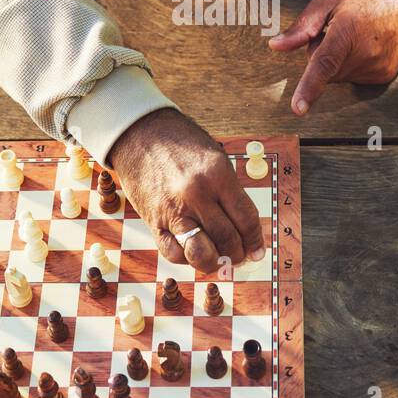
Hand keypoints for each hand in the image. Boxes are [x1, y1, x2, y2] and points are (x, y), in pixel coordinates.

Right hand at [108, 107, 264, 273]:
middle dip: (238, 253)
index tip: (257, 251)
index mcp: (218, 175)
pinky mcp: (154, 221)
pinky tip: (192, 251)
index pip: (246, 218)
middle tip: (238, 255)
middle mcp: (197, 194)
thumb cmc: (180, 144)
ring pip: (202, 254)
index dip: (255, 241)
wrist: (140, 135)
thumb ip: (229, 191)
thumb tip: (244, 228)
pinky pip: (174, 253)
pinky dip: (186, 259)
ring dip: (214, 263)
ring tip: (217, 258)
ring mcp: (174, 210)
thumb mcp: (214, 158)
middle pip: (228, 239)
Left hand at [268, 0, 397, 113]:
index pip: (324, 64)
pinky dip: (354, 66)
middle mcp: (365, 53)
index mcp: (347, 31)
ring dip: (339, 61)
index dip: (309, 87)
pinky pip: (355, 78)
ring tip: (356, 36)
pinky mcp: (384, 76)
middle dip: (323, 55)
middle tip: (337, 31)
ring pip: (340, 76)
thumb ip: (302, 25)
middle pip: (326, 71)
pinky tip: (367, 46)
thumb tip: (276, 46)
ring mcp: (377, 67)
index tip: (298, 108)